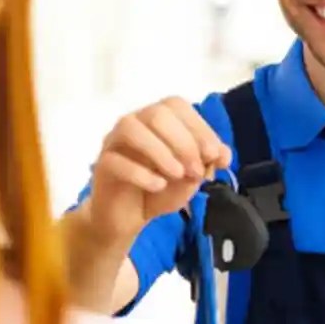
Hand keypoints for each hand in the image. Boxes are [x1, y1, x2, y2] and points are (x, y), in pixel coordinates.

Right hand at [83, 97, 232, 246]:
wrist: (129, 217)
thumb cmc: (160, 190)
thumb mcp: (192, 177)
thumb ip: (208, 162)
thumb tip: (222, 153)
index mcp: (157, 119)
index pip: (177, 106)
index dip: (199, 127)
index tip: (214, 156)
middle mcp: (134, 123)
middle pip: (157, 114)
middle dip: (183, 142)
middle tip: (196, 170)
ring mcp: (114, 142)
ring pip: (132, 129)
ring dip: (160, 152)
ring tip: (178, 175)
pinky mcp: (102, 165)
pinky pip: (117, 161)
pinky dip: (141, 173)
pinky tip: (158, 186)